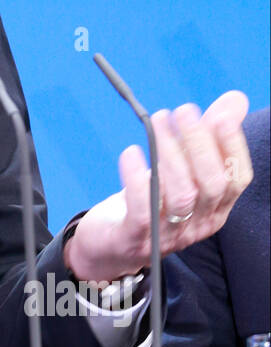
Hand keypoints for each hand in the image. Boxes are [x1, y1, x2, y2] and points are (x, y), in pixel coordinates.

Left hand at [63, 91, 251, 281]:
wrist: (111, 246)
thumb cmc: (152, 201)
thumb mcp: (181, 168)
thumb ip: (208, 136)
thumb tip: (236, 100)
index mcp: (215, 208)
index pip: (236, 179)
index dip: (232, 147)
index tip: (220, 116)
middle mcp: (198, 223)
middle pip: (211, 184)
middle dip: (200, 143)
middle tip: (183, 111)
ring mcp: (168, 234)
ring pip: (181, 194)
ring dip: (170, 152)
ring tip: (157, 121)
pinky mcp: (136, 238)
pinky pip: (142, 208)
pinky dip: (137, 177)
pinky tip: (131, 152)